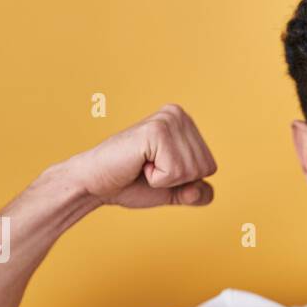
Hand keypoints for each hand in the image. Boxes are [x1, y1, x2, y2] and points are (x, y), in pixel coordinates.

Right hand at [65, 104, 217, 208]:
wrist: (97, 184)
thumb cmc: (130, 183)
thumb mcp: (173, 190)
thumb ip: (196, 192)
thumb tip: (202, 191)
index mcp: (185, 123)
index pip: (210, 167)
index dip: (184, 181)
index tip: (157, 170)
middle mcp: (178, 114)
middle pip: (204, 168)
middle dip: (176, 180)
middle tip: (147, 169)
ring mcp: (168, 119)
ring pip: (191, 171)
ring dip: (165, 179)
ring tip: (142, 166)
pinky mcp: (156, 130)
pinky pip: (175, 171)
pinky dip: (158, 178)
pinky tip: (139, 164)